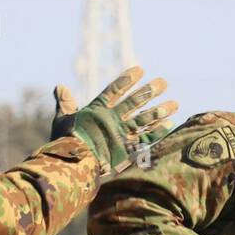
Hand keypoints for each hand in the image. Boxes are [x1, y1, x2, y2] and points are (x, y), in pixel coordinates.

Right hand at [51, 67, 176, 174]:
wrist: (72, 164)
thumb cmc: (64, 143)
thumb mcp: (62, 120)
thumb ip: (64, 103)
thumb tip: (59, 86)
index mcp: (97, 110)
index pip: (114, 90)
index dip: (127, 79)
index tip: (140, 70)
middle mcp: (112, 119)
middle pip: (135, 102)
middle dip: (150, 91)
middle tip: (164, 82)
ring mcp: (121, 134)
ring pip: (145, 119)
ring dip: (160, 110)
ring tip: (175, 103)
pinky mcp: (127, 150)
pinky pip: (146, 139)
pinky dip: (158, 131)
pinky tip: (170, 124)